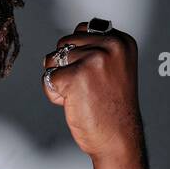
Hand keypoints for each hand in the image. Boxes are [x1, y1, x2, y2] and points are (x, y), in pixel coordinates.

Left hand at [41, 21, 143, 160]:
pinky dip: (54, 95)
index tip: (96, 76)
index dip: (80, 55)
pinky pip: (47, 79)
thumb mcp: (114, 68)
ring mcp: (93, 60)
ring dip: (60, 82)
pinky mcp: (76, 76)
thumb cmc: (113, 108)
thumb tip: (67, 41)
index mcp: (122, 40)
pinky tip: (74, 104)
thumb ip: (97, 48)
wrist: (118, 138)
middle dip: (67, 68)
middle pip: (64, 44)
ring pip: (53, 60)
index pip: (82, 29)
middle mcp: (110, 45)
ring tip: (83, 96)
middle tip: (90, 89)